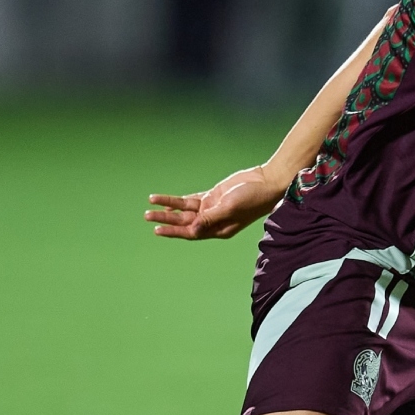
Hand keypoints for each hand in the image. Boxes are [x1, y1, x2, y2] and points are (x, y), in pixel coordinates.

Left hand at [146, 166, 285, 240]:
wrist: (267, 182)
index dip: (174, 231)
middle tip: (147, 216)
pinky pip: (191, 201)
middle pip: (185, 221)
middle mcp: (213, 221)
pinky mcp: (213, 197)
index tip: (157, 229)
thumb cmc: (253, 198)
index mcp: (218, 229)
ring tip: (151, 205)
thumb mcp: (229, 208)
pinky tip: (167, 202)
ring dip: (169, 208)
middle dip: (166, 219)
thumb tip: (191, 230)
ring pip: (186, 210)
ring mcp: (212, 208)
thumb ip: (209, 219)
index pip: (191, 232)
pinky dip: (179, 201)